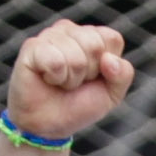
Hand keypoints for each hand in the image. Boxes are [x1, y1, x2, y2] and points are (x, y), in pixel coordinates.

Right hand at [6, 19, 135, 138]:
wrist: (50, 124)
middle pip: (94, 45)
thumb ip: (123, 74)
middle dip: (89, 72)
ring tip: (61, 81)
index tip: (94, 77)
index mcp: (92, 36)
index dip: (108, 66)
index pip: (112, 38)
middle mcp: (70, 30)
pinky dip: (55, 77)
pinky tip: (48, 78)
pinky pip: (55, 61)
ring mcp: (50, 36)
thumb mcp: (112, 94)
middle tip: (75, 81)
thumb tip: (109, 59)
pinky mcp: (32, 46)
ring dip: (71, 79)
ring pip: (75, 56)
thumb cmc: (80, 104)